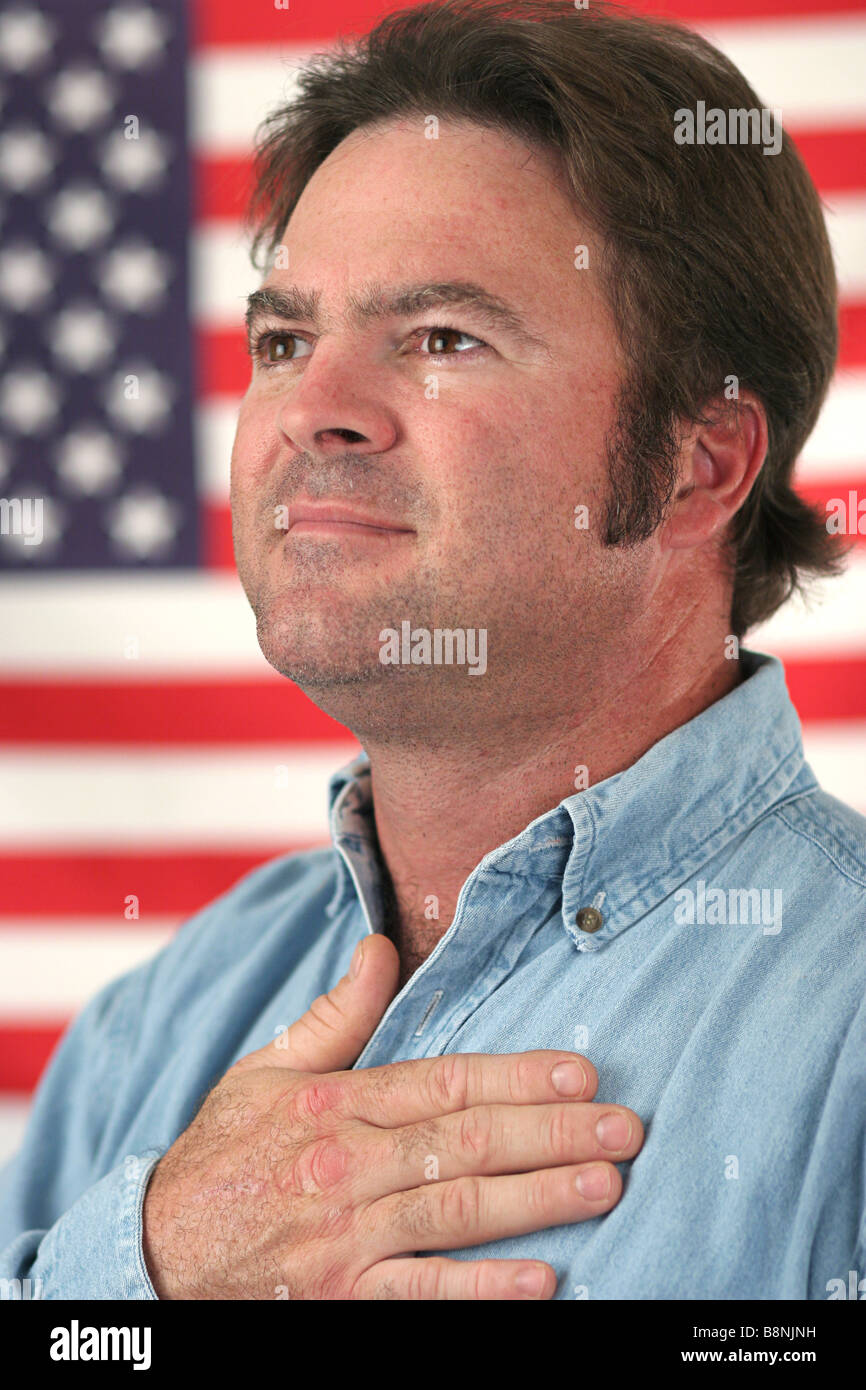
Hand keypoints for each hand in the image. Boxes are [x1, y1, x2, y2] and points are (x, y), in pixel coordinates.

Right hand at [142, 933, 642, 1299]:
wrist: (156, 1249)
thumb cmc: (225, 1152)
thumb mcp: (266, 1069)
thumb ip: (337, 1013)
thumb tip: (383, 946)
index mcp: (336, 1104)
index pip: (444, 1082)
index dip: (518, 1076)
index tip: (581, 1071)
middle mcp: (347, 1165)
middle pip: (465, 1142)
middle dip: (552, 1134)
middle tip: (625, 1127)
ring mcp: (346, 1236)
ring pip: (455, 1210)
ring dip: (537, 1198)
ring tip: (605, 1184)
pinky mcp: (341, 1296)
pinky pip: (420, 1292)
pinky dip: (481, 1288)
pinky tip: (540, 1278)